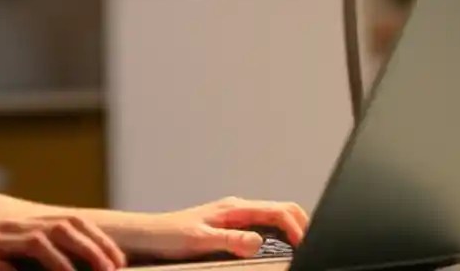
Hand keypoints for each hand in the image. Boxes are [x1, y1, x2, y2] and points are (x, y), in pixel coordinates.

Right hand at [0, 215, 127, 270]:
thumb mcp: (2, 252)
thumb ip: (30, 257)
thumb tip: (65, 267)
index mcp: (22, 225)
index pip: (70, 222)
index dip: (98, 239)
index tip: (118, 260)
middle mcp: (13, 227)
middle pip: (64, 225)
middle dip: (94, 246)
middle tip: (114, 268)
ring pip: (43, 239)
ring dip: (73, 257)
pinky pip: (12, 264)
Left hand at [117, 196, 309, 261]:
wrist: (145, 236)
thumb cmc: (168, 236)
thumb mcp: (200, 240)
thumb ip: (231, 240)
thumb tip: (258, 242)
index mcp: (235, 208)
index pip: (280, 211)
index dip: (299, 228)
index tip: (307, 247)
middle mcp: (238, 210)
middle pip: (283, 211)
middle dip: (303, 226)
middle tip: (313, 249)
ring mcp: (235, 218)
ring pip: (275, 219)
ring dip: (292, 231)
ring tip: (302, 249)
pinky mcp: (230, 228)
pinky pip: (263, 229)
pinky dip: (278, 237)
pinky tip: (279, 251)